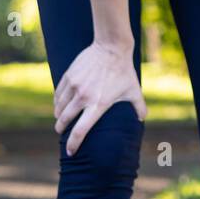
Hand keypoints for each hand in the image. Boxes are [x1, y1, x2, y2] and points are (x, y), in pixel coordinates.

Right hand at [54, 40, 147, 156]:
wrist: (112, 47)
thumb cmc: (124, 71)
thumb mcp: (134, 90)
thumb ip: (138, 106)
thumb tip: (142, 119)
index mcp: (99, 104)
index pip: (81, 130)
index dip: (73, 143)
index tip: (70, 151)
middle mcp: (84, 97)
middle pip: (65, 120)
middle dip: (61, 129)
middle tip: (61, 133)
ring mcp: (74, 86)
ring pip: (59, 107)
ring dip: (58, 116)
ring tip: (59, 119)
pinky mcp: (69, 76)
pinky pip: (58, 94)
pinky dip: (57, 102)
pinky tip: (59, 104)